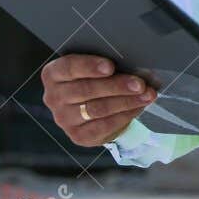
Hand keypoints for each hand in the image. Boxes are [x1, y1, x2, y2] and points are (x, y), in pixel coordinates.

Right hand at [40, 54, 156, 146]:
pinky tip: (138, 107)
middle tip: (139, 83)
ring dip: (125, 101)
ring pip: (97, 109)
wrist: (92, 109)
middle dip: (116, 86)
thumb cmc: (94, 79)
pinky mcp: (77, 136)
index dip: (89, 66)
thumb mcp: (93, 67)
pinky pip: (103, 126)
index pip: (69, 68)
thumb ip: (104, 64)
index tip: (110, 66)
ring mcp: (64, 119)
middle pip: (86, 90)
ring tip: (146, 94)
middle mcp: (53, 97)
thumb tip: (131, 62)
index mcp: (53, 74)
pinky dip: (124, 116)